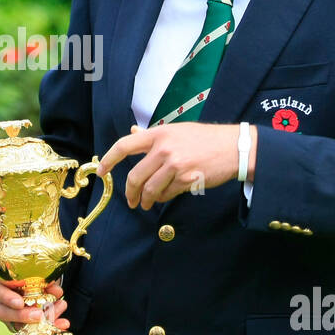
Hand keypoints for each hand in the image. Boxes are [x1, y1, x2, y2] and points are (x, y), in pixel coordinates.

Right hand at [0, 279, 67, 332]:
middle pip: (3, 312)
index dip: (6, 298)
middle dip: (22, 316)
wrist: (43, 282)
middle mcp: (3, 301)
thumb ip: (46, 280)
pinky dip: (51, 326)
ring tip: (55, 318)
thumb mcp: (40, 273)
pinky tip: (62, 324)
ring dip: (39, 323)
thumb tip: (56, 291)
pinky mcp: (23, 325)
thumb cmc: (35, 274)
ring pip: (17, 324)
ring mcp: (12, 315)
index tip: (20, 303)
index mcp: (3, 283)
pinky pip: (33, 330)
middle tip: (39, 315)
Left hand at [99, 123, 254, 209]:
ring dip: (146, 200)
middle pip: (135, 176)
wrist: (233, 147)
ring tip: (146, 204)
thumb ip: (153, 135)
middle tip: (131, 200)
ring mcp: (175, 165)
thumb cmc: (204, 138)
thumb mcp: (176, 130)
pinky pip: (166, 194)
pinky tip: (163, 197)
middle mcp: (164, 149)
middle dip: (130, 192)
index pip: (124, 146)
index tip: (101, 172)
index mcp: (158, 134)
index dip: (109, 160)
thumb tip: (133, 132)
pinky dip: (162, 198)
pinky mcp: (186, 179)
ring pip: (150, 189)